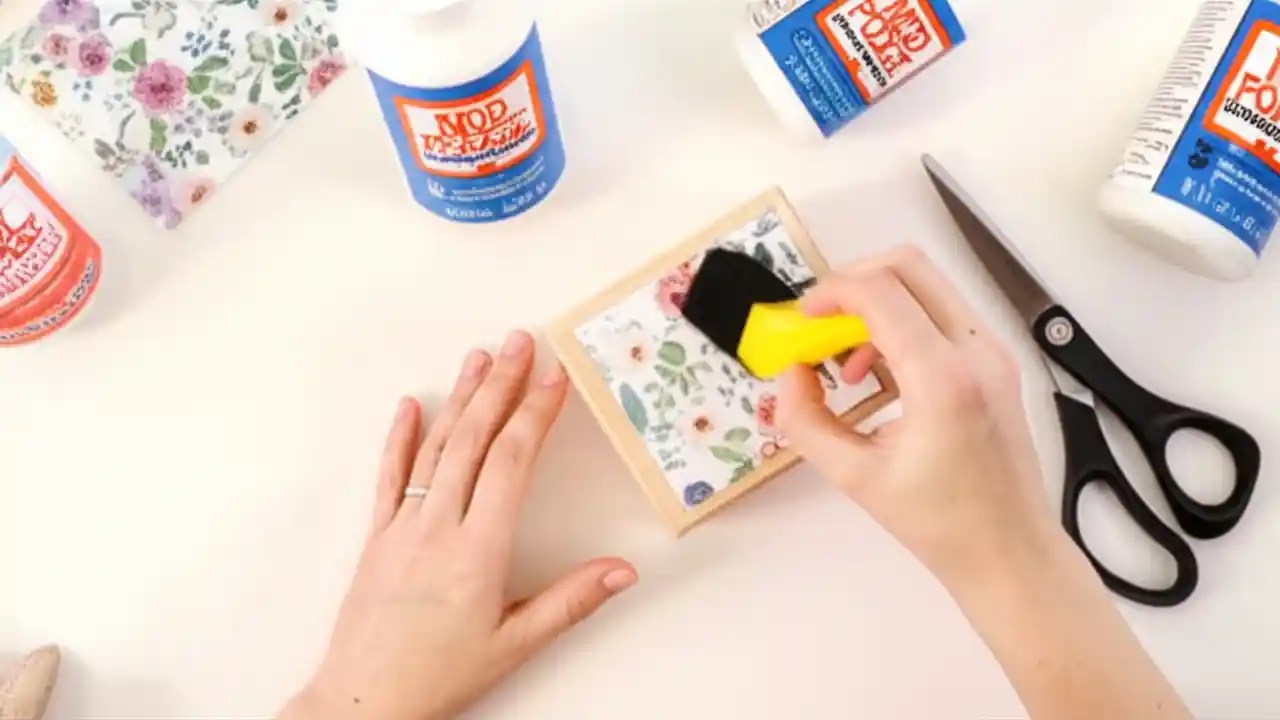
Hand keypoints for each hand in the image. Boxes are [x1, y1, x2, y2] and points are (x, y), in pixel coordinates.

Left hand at [281, 331, 636, 719]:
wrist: (364, 703)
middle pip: (474, 439)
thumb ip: (570, 602)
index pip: (511, 462)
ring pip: (435, 448)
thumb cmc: (439, 676)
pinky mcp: (376, 537)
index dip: (535, 414)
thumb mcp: (516, 645)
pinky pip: (389, 477)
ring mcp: (402, 528)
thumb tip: (622, 571)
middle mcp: (438, 528)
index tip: (555, 377)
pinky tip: (410, 405)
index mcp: (478, 550)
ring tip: (480, 357)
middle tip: (520, 342)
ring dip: (460, 398)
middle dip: (501, 385)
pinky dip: (400, 438)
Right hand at [777, 247, 1056, 581]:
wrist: (1009, 551)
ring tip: (846, 363)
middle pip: (908, 266)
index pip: (880, 293)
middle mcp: (977, 352)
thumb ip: (806, 420)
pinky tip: (879, 374)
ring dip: (876, 305)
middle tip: (820, 322)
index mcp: (944, 380)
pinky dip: (901, 325)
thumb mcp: (854, 477)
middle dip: (852, 282)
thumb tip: (790, 374)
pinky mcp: (996, 362)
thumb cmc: (940, 524)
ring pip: (926, 285)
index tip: (800, 319)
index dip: (830, 293)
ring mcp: (993, 353)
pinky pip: (941, 315)